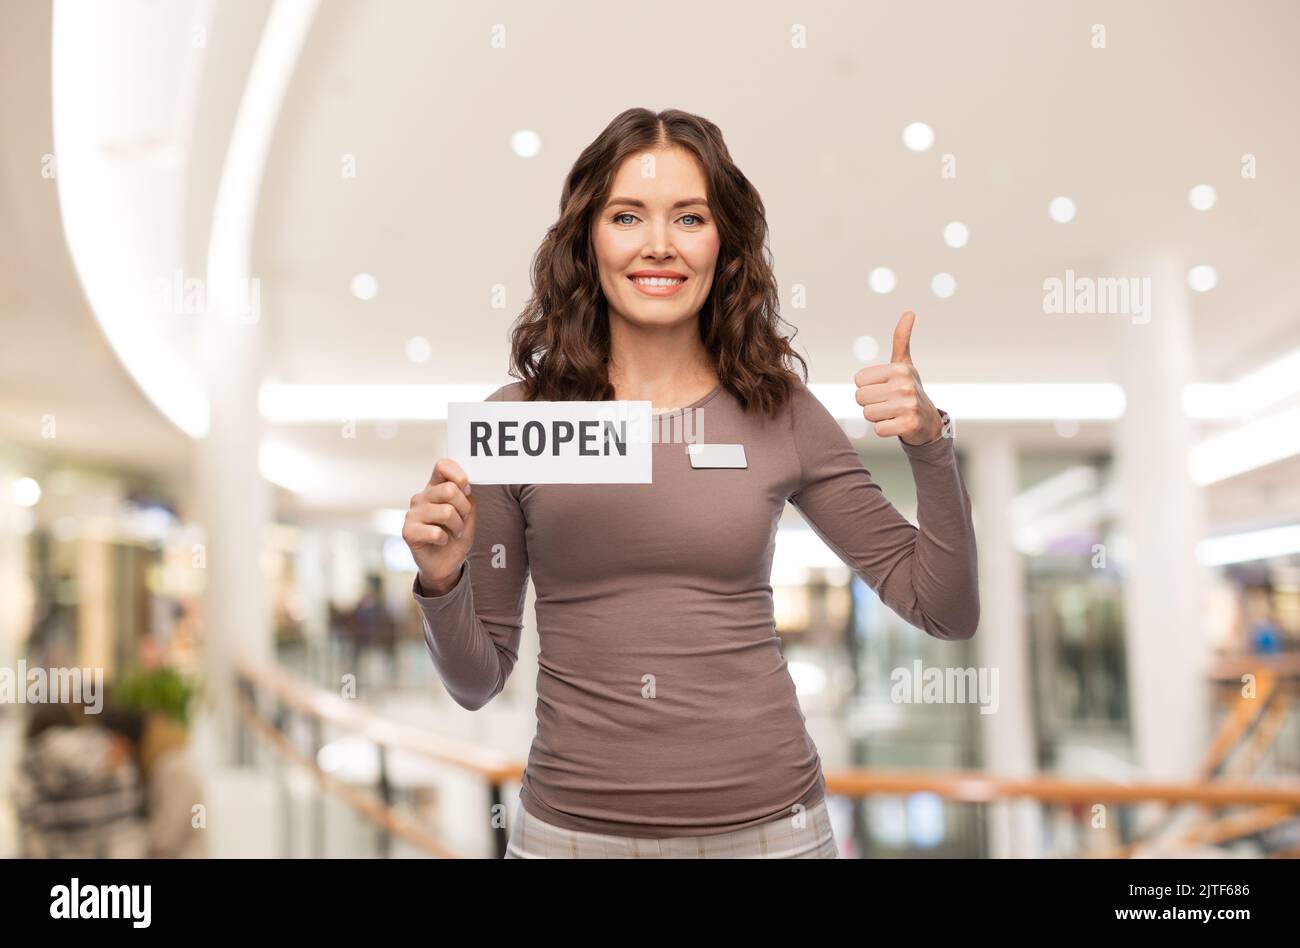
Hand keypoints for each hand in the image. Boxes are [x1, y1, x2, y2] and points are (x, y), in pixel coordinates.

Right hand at [403, 458, 475, 594]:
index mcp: (435, 487)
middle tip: (462, 520)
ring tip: (453, 533)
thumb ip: (466, 496)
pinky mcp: (408, 531)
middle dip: (464, 508)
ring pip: (446, 512)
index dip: (458, 475)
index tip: (466, 490)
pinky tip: (441, 542)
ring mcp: (412, 513)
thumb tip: (464, 485)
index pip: (442, 465)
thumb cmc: (456, 534)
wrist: (446, 563)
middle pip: (449, 490)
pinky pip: (436, 533)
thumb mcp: (468, 513)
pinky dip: (445, 540)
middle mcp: (421, 497)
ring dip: (457, 527)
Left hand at [854, 311, 944, 445]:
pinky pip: (878, 429)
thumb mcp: (904, 364)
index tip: (883, 388)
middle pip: (860, 398)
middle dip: (870, 403)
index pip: (858, 381)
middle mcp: (905, 384)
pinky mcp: (909, 425)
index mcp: (899, 368)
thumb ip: (901, 339)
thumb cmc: (909, 390)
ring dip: (877, 417)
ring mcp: (908, 405)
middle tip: (887, 403)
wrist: (929, 421)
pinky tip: (897, 424)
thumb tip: (910, 312)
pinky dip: (885, 430)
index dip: (867, 387)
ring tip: (892, 413)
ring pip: (868, 414)